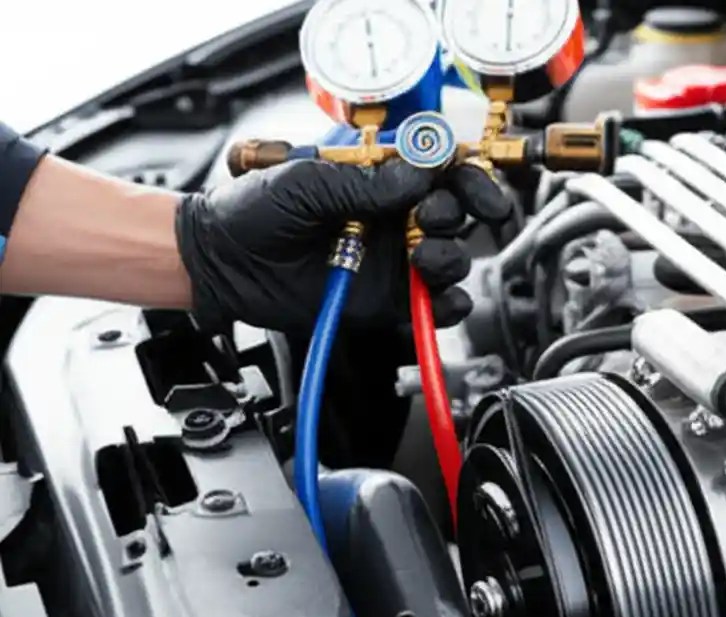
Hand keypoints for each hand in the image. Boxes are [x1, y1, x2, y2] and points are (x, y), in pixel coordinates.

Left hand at [176, 159, 511, 334]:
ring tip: (419, 258)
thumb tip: (417, 175)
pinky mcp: (388, 302)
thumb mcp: (305, 182)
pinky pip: (436, 307)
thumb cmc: (252, 212)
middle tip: (429, 216)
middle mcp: (394, 219)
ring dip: (449, 256)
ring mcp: (394, 261)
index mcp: (379, 180)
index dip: (465, 175)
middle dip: (454, 212)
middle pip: (455, 213)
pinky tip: (435, 298)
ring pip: (453, 258)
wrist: (222, 263)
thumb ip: (363, 182)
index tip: (473, 183)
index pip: (440, 172)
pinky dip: (447, 305)